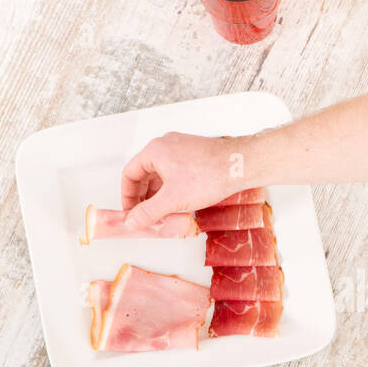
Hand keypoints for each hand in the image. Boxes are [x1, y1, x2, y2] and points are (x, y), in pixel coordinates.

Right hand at [120, 133, 239, 228]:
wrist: (240, 165)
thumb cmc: (210, 175)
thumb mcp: (173, 200)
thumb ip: (149, 212)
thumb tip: (132, 221)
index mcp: (155, 151)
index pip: (130, 173)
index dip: (127, 195)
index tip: (131, 211)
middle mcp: (166, 145)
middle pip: (144, 173)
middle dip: (143, 196)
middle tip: (145, 214)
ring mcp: (181, 148)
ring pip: (161, 173)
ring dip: (158, 193)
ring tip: (162, 212)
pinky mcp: (194, 154)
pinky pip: (175, 171)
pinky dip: (171, 187)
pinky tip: (178, 202)